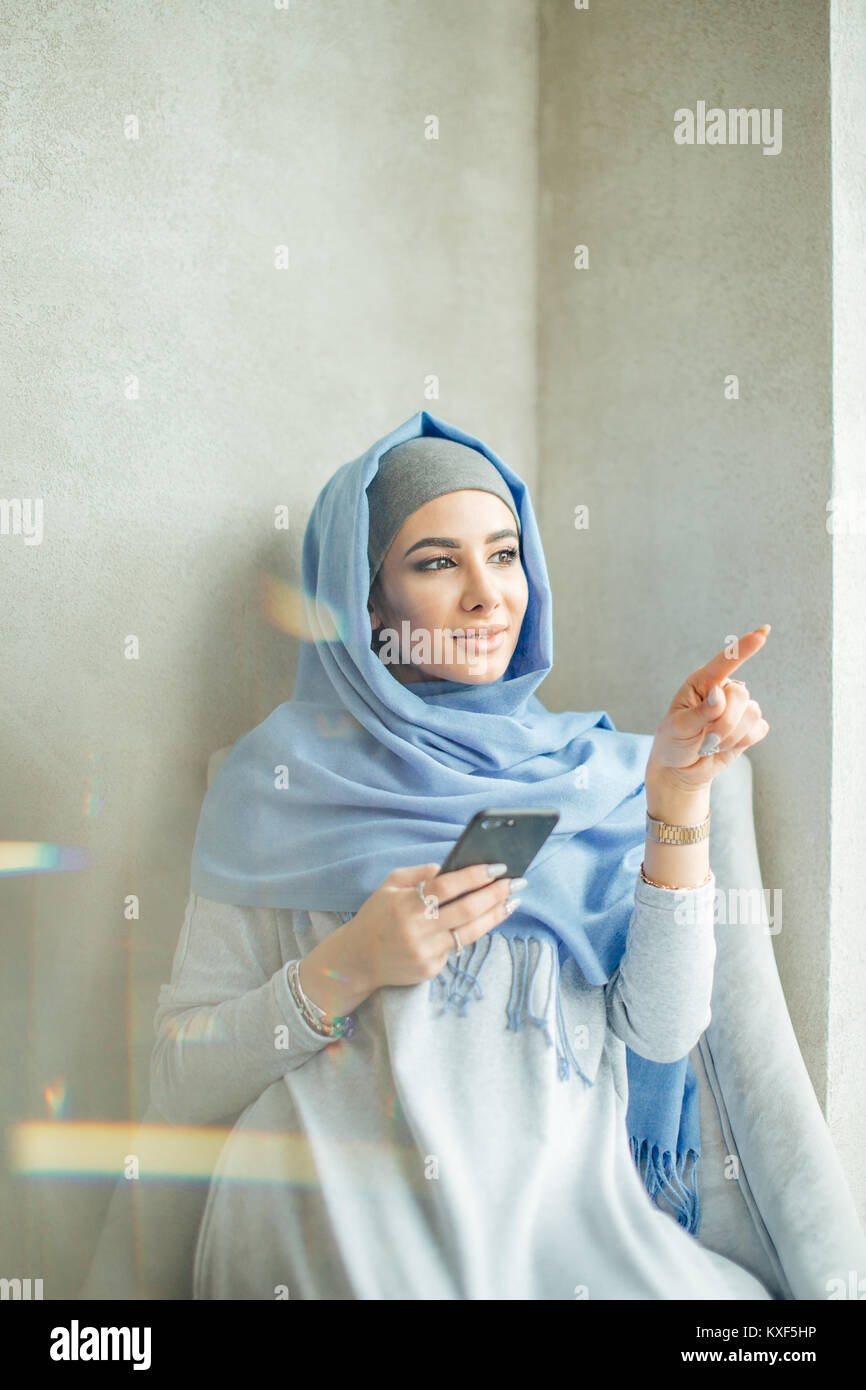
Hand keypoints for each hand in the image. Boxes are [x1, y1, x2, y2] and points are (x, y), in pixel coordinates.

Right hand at [349, 860, 519, 990]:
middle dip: (495, 894)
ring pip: (470, 932)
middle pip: (466, 910)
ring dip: (495, 915)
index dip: (475, 876)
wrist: (357, 960)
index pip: (447, 886)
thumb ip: (420, 873)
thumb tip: (451, 868)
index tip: (497, 867)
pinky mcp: (430, 969)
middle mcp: (416, 929)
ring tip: (512, 902)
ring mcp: (425, 952)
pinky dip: (471, 932)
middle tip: (516, 882)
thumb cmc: (377, 916)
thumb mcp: (390, 885)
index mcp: (405, 904)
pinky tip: (484, 920)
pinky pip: (456, 947)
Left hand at [645, 625, 771, 796]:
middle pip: (740, 695)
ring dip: (729, 735)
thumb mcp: (679, 728)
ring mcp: (738, 708)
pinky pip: (759, 730)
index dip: (744, 648)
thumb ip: (701, 712)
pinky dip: (741, 742)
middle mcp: (723, 691)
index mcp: (702, 683)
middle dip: (723, 721)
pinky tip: (724, 746)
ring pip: (751, 714)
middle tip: (704, 736)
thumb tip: (719, 694)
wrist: (681, 769)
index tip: (763, 633)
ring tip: (710, 742)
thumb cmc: (673, 743)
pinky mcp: (749, 727)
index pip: (725, 662)